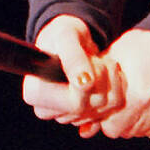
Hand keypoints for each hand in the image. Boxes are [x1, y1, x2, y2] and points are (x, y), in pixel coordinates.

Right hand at [21, 14, 125, 136]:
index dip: (89, 84)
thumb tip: (84, 82)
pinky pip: (110, 110)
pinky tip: (107, 74)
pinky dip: (114, 88)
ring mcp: (64, 115)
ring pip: (102, 109)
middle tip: (97, 59)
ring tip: (100, 62)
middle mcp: (46, 110)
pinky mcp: (82, 116)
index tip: (90, 61)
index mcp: (35, 93)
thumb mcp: (66, 36)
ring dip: (109, 81)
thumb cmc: (63, 34)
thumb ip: (73, 57)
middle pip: (89, 109)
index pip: (73, 103)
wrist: (73, 39)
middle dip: (101, 79)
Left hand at [94, 29, 149, 139]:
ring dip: (139, 121)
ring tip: (142, 99)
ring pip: (145, 132)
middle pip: (126, 131)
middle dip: (119, 120)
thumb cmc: (147, 44)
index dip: (105, 115)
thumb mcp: (116, 55)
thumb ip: (96, 83)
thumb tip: (81, 112)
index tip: (108, 104)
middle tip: (124, 101)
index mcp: (134, 96)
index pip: (108, 125)